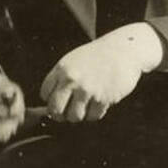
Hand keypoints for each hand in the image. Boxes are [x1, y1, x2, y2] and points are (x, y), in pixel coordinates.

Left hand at [39, 25, 163, 121]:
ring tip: (86, 107)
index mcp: (62, 69)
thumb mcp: (74, 61)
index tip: (60, 100)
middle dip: (61, 115)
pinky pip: (93, 117)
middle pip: (56, 110)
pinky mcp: (103, 98)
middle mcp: (72, 80)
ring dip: (80, 115)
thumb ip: (61, 78)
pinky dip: (95, 114)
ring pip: (74, 117)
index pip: (44, 94)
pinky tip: (99, 103)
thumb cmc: (97, 57)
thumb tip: (50, 106)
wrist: (123, 50)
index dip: (51, 100)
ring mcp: (87, 90)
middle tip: (68, 112)